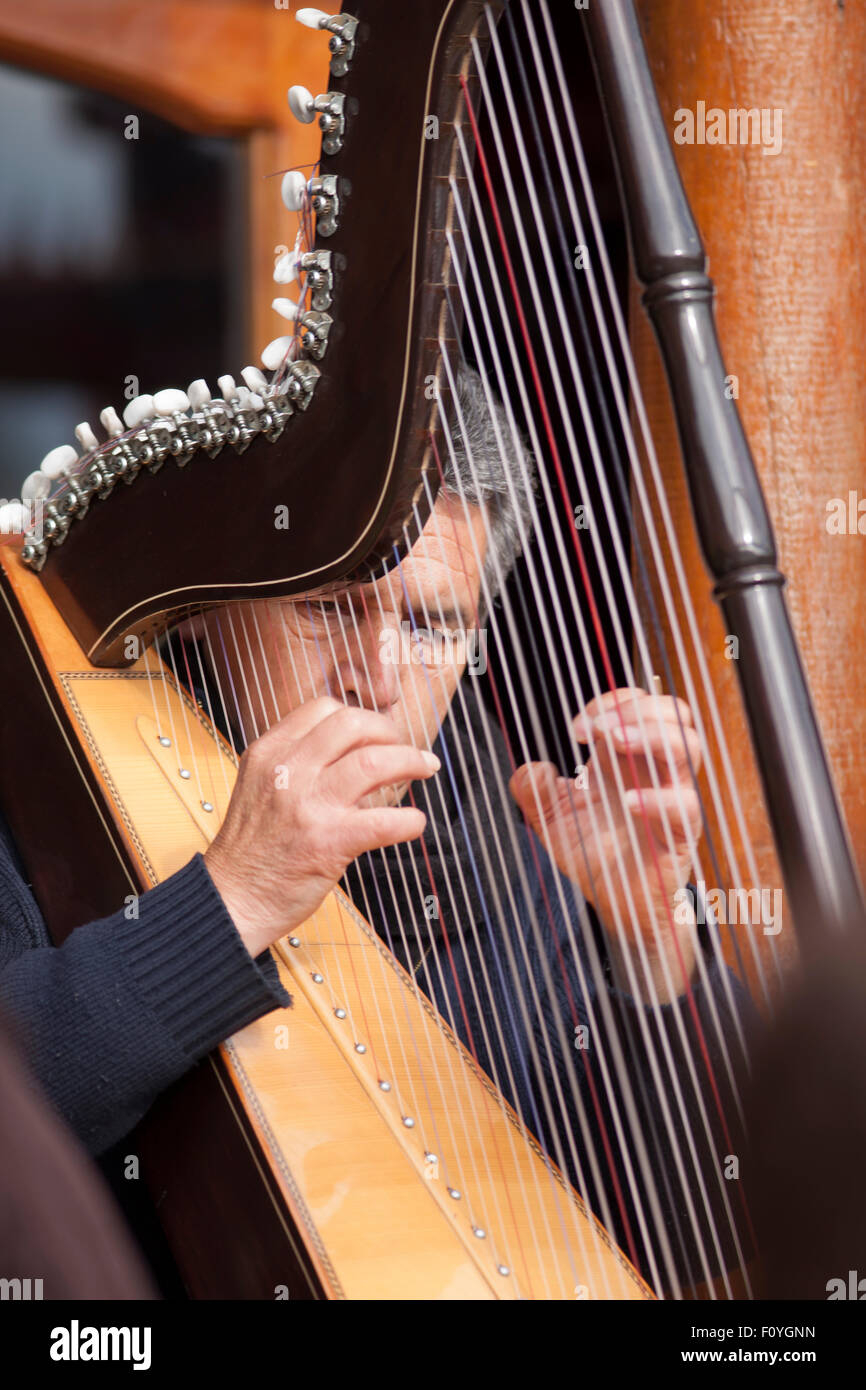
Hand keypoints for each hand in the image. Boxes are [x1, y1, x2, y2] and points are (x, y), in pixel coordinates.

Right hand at [205, 697, 438, 957]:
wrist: (231, 900)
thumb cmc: (250, 848)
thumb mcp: (260, 786)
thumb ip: (298, 763)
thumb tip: (355, 751)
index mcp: (269, 752)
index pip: (323, 709)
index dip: (360, 717)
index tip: (376, 734)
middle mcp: (287, 771)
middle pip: (352, 724)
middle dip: (389, 731)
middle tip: (405, 749)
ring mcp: (308, 806)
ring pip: (374, 762)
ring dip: (410, 762)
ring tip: (424, 769)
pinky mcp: (328, 843)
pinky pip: (385, 821)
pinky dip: (409, 820)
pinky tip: (414, 823)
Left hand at [509, 687, 701, 1002]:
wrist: (615, 904)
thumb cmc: (594, 853)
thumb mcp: (550, 817)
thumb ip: (532, 789)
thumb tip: (531, 768)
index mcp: (628, 757)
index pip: (641, 704)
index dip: (612, 701)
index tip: (578, 726)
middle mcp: (655, 770)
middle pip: (676, 712)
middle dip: (637, 707)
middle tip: (600, 727)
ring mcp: (673, 797)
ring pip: (689, 745)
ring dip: (651, 734)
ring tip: (613, 742)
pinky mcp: (681, 833)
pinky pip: (685, 805)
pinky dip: (658, 798)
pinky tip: (628, 802)